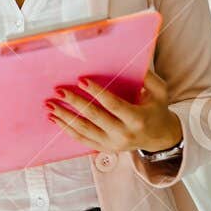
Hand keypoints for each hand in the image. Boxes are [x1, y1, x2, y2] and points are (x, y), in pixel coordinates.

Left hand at [45, 68, 181, 154]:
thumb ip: (149, 78)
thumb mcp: (160, 93)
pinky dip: (67, 129)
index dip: (97, 93)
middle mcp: (124, 134)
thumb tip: (134, 62)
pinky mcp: (104, 149)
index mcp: (137, 119)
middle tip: (59, 91)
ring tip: (50, 105)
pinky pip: (82, 139)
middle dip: (75, 103)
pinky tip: (55, 118)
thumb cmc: (156, 109)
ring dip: (65, 117)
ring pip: (84, 130)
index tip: (81, 80)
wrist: (159, 138)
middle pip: (95, 117)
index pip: (113, 105)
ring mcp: (113, 144)